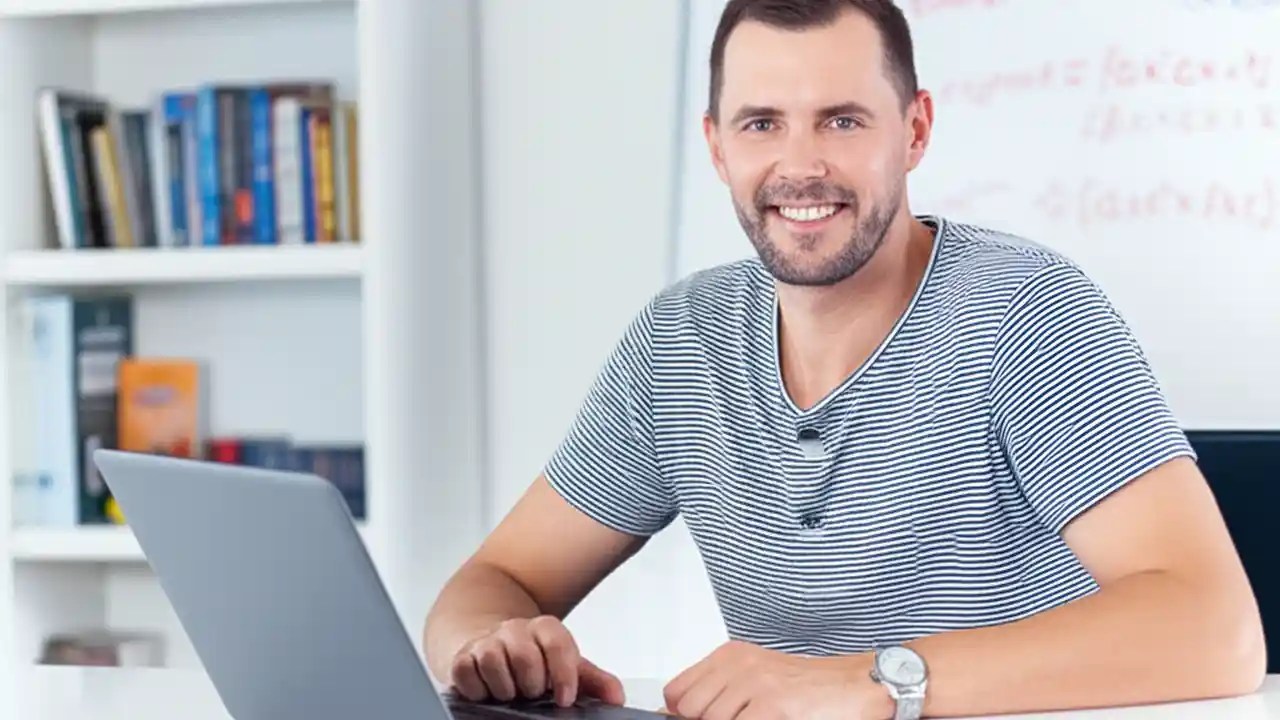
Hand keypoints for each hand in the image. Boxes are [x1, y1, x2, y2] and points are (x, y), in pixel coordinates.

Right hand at [449, 615, 624, 707]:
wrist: (489, 644)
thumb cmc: (533, 660)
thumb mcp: (565, 666)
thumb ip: (593, 681)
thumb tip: (616, 697)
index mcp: (544, 630)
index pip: (557, 643)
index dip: (563, 673)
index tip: (564, 698)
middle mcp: (514, 631)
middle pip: (525, 655)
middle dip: (532, 684)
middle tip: (534, 693)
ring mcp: (486, 642)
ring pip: (493, 661)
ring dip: (505, 688)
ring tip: (512, 694)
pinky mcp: (462, 657)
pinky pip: (466, 672)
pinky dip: (478, 689)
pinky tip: (488, 692)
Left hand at [661, 641, 891, 719]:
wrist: (856, 685)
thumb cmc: (810, 687)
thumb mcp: (756, 680)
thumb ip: (719, 692)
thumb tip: (680, 713)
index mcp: (730, 656)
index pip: (677, 691)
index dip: (682, 714)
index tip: (697, 719)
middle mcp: (739, 665)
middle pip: (691, 710)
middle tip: (742, 718)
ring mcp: (755, 683)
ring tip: (762, 718)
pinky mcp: (773, 704)